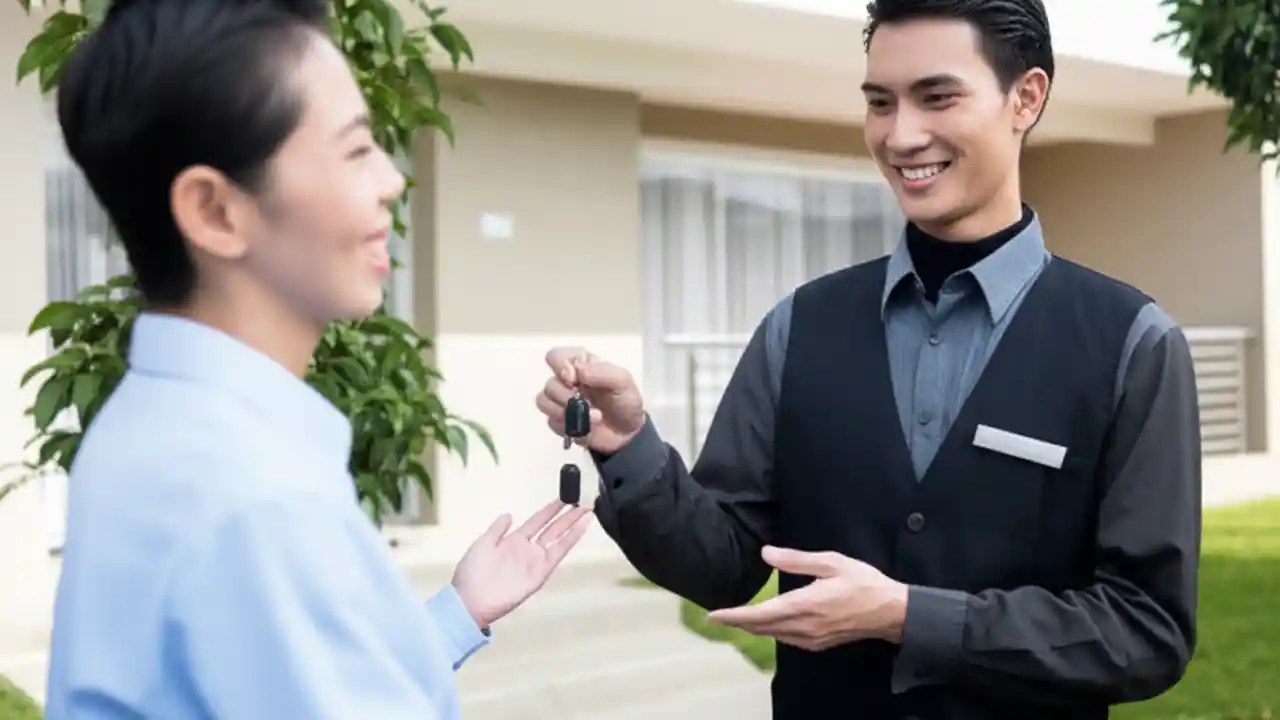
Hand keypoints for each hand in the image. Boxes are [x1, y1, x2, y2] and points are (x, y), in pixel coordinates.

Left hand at [452, 500, 593, 628]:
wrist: (469, 599)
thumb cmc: (472, 572)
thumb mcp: (482, 544)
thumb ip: (497, 529)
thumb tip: (508, 515)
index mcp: (514, 541)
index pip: (537, 521)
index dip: (550, 510)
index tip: (564, 498)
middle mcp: (528, 549)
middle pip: (553, 529)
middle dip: (568, 516)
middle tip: (585, 503)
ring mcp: (535, 561)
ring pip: (559, 539)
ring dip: (573, 526)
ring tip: (588, 512)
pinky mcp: (540, 573)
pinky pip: (558, 554)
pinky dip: (571, 540)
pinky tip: (580, 528)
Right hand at [537, 347, 646, 453]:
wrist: (628, 434)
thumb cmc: (626, 402)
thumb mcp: (623, 381)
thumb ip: (603, 371)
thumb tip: (579, 369)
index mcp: (581, 365)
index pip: (557, 356)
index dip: (560, 366)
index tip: (573, 379)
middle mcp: (567, 381)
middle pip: (550, 383)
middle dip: (567, 396)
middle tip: (588, 404)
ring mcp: (561, 402)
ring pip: (544, 401)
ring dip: (567, 412)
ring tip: (593, 418)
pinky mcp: (559, 421)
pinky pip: (550, 421)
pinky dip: (567, 424)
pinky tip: (584, 427)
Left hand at [706, 546, 908, 651]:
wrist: (891, 612)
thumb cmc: (863, 583)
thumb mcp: (831, 562)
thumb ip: (796, 560)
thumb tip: (766, 553)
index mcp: (804, 605)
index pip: (760, 614)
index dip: (734, 615)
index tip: (713, 614)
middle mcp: (804, 626)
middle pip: (761, 628)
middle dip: (737, 622)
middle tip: (717, 617)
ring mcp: (811, 638)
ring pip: (773, 635)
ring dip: (753, 627)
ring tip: (738, 618)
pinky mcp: (818, 644)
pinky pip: (787, 639)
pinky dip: (772, 631)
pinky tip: (769, 623)